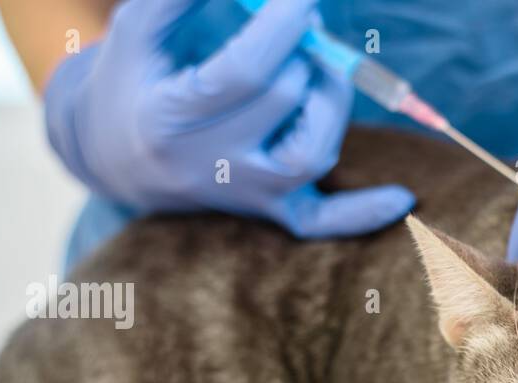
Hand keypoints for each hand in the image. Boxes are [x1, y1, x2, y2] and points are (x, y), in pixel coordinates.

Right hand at [43, 0, 413, 237]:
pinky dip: (363, 214)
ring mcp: (244, 194)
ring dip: (331, 100)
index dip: (283, 26)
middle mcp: (210, 166)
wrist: (113, 157)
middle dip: (303, 52)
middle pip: (284, 102)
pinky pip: (321, 224)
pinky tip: (404, 198)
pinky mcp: (269, 211)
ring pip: (312, 153)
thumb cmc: (133, 78)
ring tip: (318, 70)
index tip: (301, 0)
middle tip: (302, 26)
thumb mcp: (140, 28)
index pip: (245, 72)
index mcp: (170, 117)